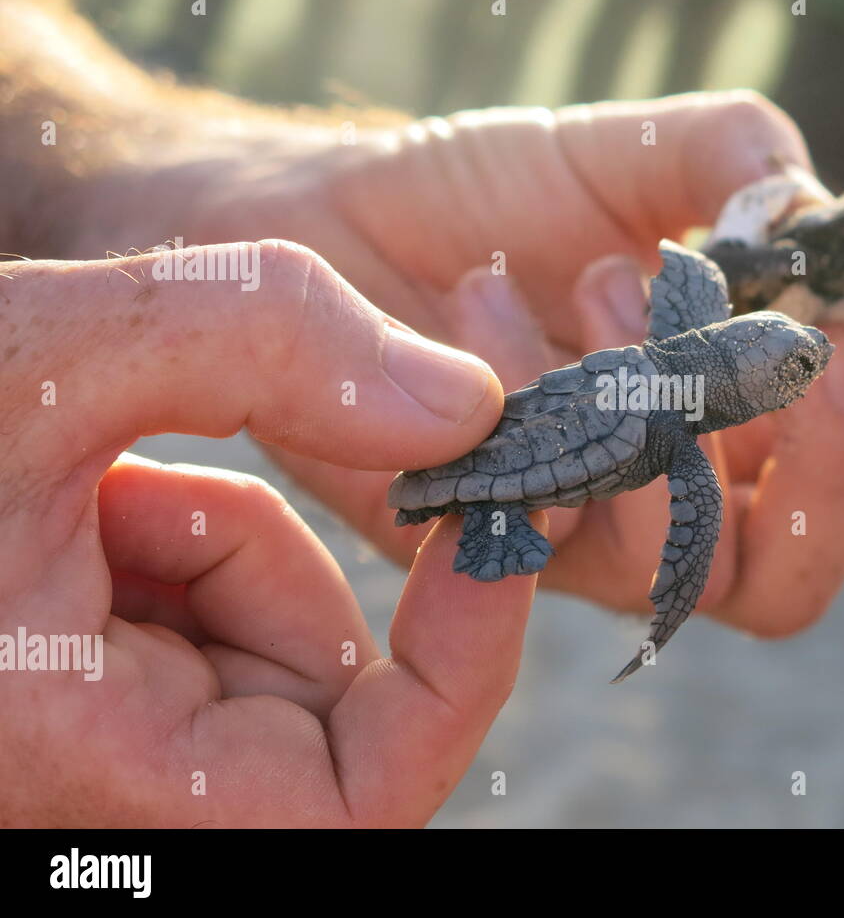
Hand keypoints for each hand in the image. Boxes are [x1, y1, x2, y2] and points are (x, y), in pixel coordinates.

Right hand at [0, 241, 535, 825]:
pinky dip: (186, 541)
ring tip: (92, 482)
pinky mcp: (98, 697)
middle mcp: (101, 792)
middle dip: (292, 570)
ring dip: (226, 538)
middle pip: (332, 713)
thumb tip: (467, 403)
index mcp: (76, 767)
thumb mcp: (46, 356)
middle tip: (203, 469)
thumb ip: (266, 347)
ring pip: (275, 651)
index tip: (492, 527)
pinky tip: (83, 499)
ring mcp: (104, 749)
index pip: (360, 799)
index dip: (462, 670)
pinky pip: (213, 623)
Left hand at [70, 91, 843, 639]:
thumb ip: (740, 169)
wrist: (328, 214)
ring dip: (663, 418)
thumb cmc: (493, 192)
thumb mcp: (635, 153)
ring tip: (601, 281)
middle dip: (822, 481)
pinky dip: (531, 401)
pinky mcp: (477, 533)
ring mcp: (573, 528)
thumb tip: (814, 225)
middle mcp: (667, 499)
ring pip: (674, 571)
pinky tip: (484, 296)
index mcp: (734, 426)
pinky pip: (541, 520)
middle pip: (791, 580)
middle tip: (808, 357)